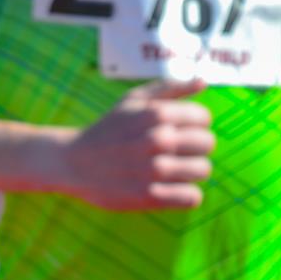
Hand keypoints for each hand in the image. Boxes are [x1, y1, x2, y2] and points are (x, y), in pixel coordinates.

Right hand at [58, 79, 213, 210]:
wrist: (72, 162)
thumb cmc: (108, 129)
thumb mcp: (132, 101)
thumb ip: (169, 88)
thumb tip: (203, 82)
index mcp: (155, 113)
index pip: (204, 118)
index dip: (193, 123)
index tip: (177, 130)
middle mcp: (157, 139)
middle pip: (207, 144)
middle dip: (194, 147)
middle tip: (173, 151)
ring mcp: (154, 170)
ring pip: (203, 170)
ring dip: (189, 171)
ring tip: (170, 169)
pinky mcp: (150, 197)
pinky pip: (192, 197)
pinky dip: (184, 194)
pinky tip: (169, 188)